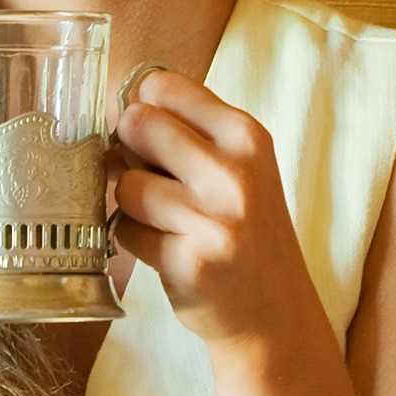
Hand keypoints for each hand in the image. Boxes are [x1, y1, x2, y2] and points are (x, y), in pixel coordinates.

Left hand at [110, 70, 322, 347]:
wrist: (275, 309)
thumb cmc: (247, 230)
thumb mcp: (240, 167)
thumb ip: (190, 133)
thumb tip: (120, 110)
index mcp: (246, 135)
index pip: (163, 86)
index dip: (143, 109)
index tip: (150, 134)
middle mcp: (234, 171)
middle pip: (138, 125)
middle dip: (129, 152)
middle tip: (152, 179)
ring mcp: (212, 218)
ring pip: (126, 185)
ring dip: (132, 204)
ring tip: (166, 222)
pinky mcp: (188, 261)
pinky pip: (126, 232)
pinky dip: (135, 241)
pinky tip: (167, 250)